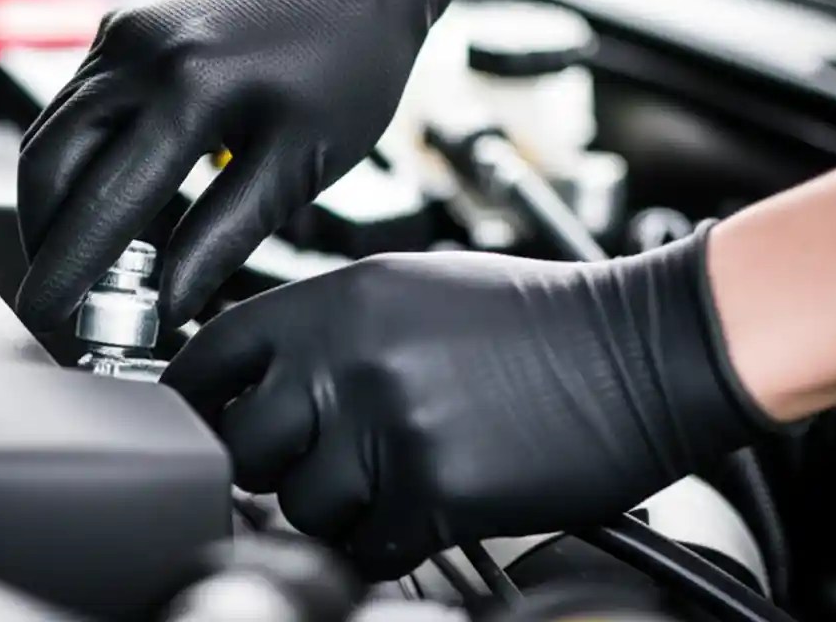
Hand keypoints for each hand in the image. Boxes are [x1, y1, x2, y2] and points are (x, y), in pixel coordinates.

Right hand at [16, 0, 489, 331]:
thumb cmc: (346, 64)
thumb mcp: (300, 162)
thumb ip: (225, 236)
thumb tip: (169, 303)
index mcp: (188, 92)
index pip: (100, 204)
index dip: (67, 273)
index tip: (50, 321)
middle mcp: (136, 56)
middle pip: (46, 169)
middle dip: (43, 243)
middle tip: (63, 300)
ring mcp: (120, 37)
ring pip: (49, 137)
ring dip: (55, 205)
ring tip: (93, 262)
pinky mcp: (121, 30)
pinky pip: (75, 109)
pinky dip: (78, 164)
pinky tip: (116, 203)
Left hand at [163, 228, 776, 579]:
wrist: (641, 351)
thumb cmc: (534, 319)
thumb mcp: (412, 289)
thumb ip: (326, 329)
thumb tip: (258, 376)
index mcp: (337, 301)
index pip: (213, 355)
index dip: (194, 396)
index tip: (197, 422)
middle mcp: (348, 360)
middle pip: (242, 445)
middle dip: (271, 465)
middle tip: (314, 461)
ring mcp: (388, 428)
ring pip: (301, 507)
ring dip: (334, 509)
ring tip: (387, 481)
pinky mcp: (435, 492)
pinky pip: (367, 546)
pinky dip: (385, 541)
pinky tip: (422, 508)